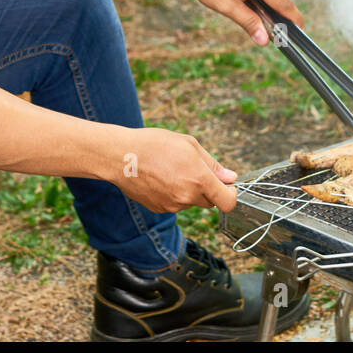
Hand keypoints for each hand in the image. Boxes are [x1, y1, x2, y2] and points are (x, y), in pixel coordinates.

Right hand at [112, 126, 238, 212]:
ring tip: (170, 169)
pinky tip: (160, 178)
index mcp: (199, 179)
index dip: (231, 195)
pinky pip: (175, 204)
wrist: (121, 156)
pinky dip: (173, 194)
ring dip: (189, 190)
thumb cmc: (155, 144)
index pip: (228, 202)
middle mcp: (187, 196)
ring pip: (191, 202)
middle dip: (208, 189)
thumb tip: (230, 177)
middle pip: (210, 201)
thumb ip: (212, 164)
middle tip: (193, 170)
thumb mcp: (188, 144)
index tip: (227, 186)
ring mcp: (172, 205)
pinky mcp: (159, 209)